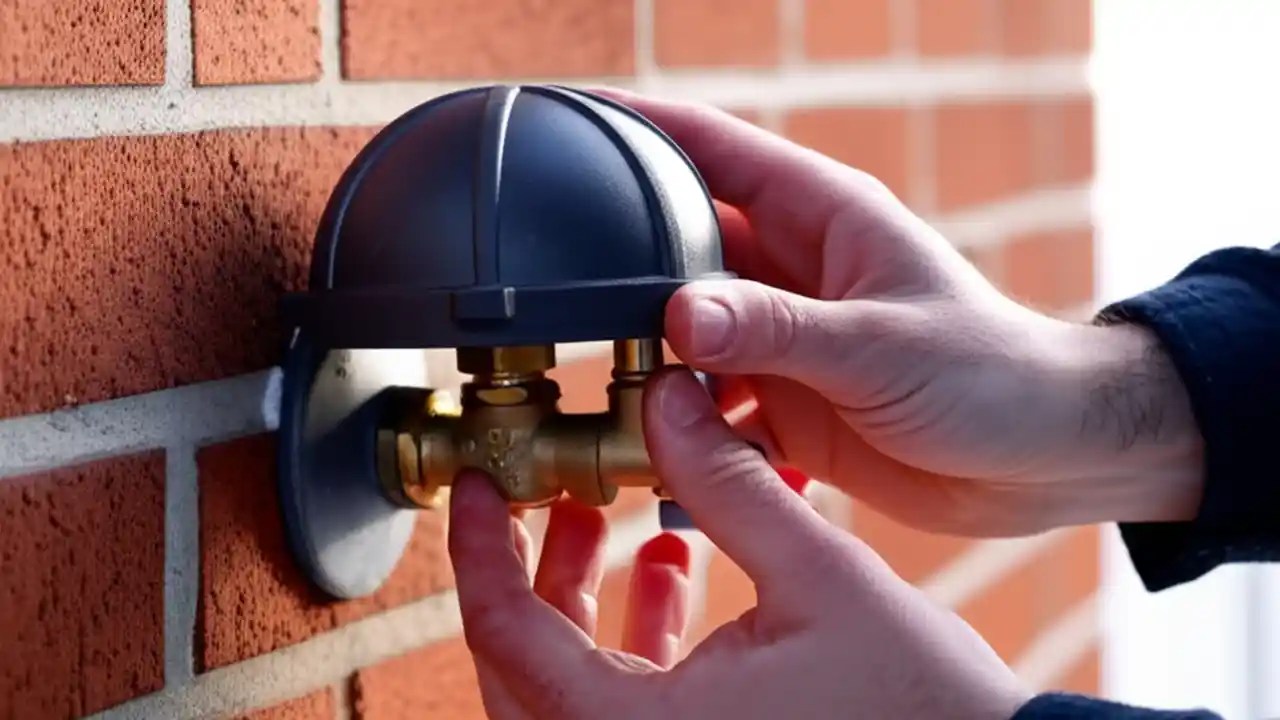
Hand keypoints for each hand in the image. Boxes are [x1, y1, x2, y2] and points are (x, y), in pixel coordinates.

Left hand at [449, 369, 1030, 719]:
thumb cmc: (916, 702)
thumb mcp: (815, 572)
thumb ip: (727, 481)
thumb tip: (667, 395)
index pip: (505, 631)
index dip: (477, 546)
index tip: (475, 483)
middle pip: (519, 665)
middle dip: (526, 568)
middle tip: (537, 493)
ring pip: (567, 685)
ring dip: (578, 599)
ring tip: (608, 518)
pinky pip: (624, 702)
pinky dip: (630, 639)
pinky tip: (674, 567)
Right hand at [599, 89, 1204, 535]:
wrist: (1042, 461)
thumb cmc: (990, 374)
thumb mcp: (881, 345)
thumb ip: (778, 330)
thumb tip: (676, 316)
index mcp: (821, 216)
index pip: (711, 148)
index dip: (638, 127)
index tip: (567, 121)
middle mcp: (791, 269)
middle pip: (680, 244)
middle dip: (618, 257)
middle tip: (547, 273)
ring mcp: (782, 337)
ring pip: (684, 329)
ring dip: (641, 352)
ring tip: (584, 373)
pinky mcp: (783, 402)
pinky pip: (706, 403)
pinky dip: (675, 421)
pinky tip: (642, 440)